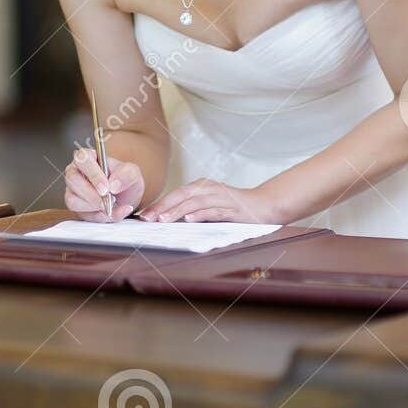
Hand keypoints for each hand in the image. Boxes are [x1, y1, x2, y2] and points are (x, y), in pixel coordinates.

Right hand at [64, 146, 144, 221]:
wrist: (125, 198)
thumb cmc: (124, 181)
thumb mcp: (133, 173)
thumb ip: (126, 174)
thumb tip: (113, 185)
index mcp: (88, 157)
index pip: (82, 159)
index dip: (93, 174)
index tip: (106, 188)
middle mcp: (76, 171)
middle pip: (73, 180)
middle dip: (91, 194)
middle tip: (108, 201)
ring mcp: (73, 190)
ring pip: (72, 199)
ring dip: (94, 207)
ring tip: (111, 207)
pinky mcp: (75, 206)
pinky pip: (79, 213)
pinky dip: (97, 216)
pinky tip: (109, 214)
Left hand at [140, 178, 271, 223]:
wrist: (265, 205)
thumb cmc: (234, 208)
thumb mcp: (210, 206)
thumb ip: (192, 210)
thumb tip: (165, 221)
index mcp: (202, 186)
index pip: (176, 194)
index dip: (159, 204)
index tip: (143, 216)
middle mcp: (209, 188)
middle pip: (181, 196)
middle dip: (162, 207)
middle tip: (147, 219)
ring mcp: (221, 197)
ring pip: (194, 202)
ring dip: (177, 211)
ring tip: (162, 220)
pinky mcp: (232, 208)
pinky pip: (213, 210)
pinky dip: (200, 214)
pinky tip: (189, 220)